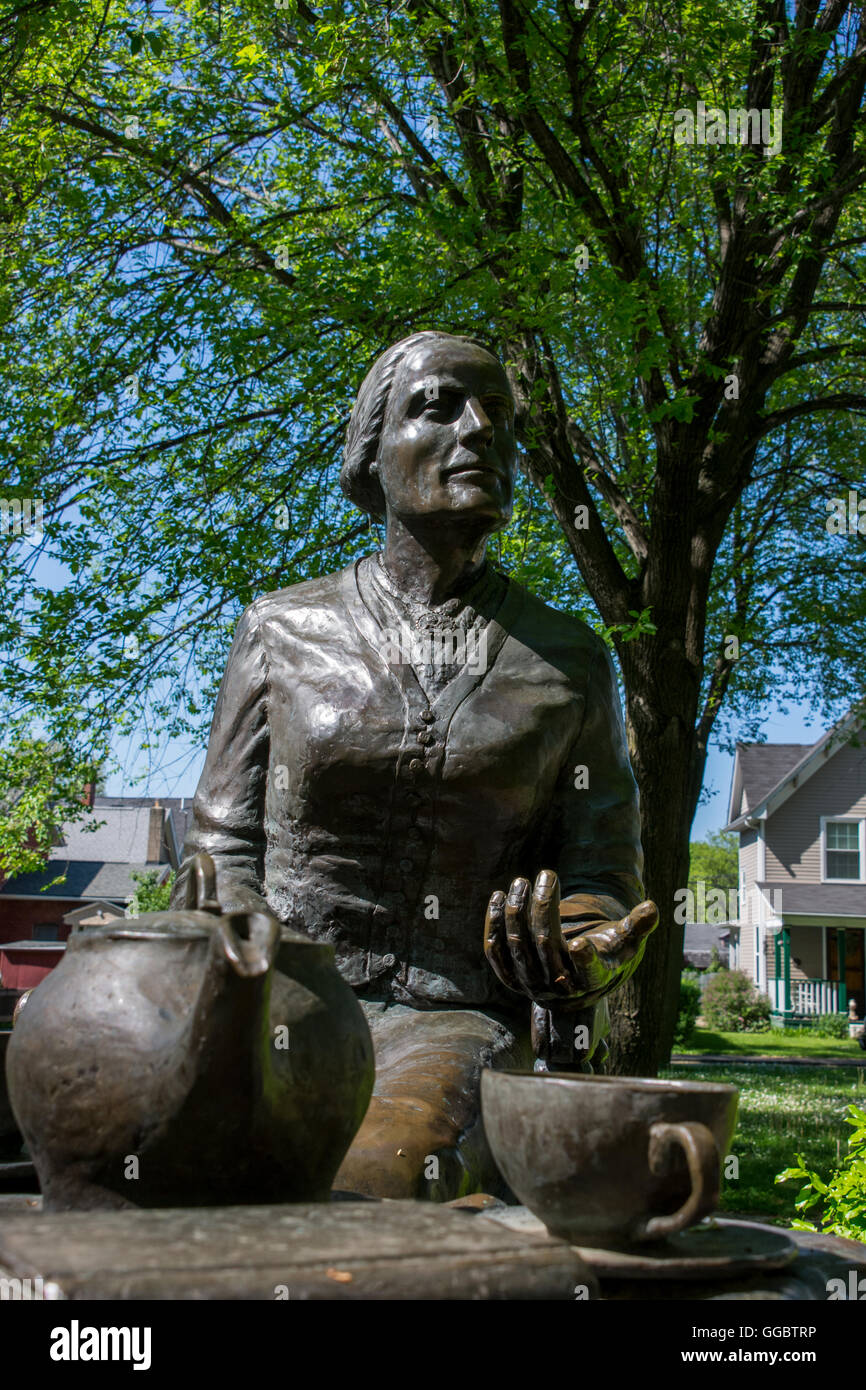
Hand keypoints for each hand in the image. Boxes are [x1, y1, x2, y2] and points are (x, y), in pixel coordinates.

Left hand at [483, 868, 657, 1006]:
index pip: (587, 972)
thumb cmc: (606, 951)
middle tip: (546, 874)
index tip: (581, 941)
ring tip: (521, 881)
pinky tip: (499, 896)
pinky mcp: (510, 977)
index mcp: (591, 980)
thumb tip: (653, 907)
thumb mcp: (625, 940)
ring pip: (517, 945)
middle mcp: (558, 988)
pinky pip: (495, 951)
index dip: (585, 960)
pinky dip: (494, 923)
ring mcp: (531, 984)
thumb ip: (638, 925)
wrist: (576, 978)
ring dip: (516, 911)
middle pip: (545, 945)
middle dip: (543, 907)